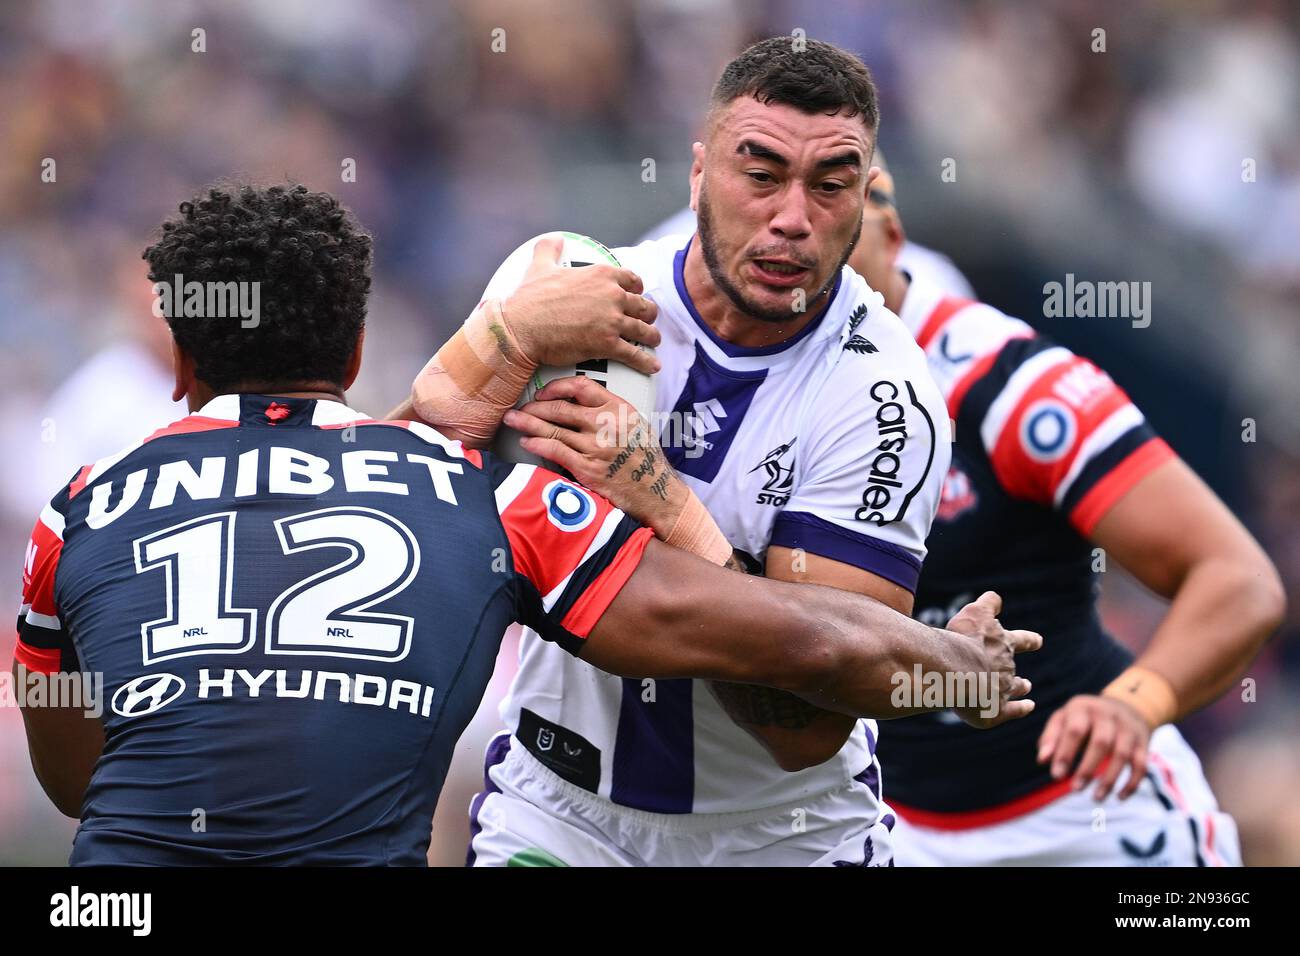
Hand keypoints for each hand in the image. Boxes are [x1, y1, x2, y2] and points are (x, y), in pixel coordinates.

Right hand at [502, 235, 660, 374]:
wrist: (521, 328)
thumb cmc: (529, 299)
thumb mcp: (539, 267)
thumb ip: (549, 249)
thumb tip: (553, 238)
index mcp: (601, 275)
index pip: (632, 280)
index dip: (637, 289)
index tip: (637, 296)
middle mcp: (612, 295)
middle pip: (643, 305)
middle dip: (648, 314)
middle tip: (646, 321)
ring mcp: (612, 320)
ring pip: (644, 330)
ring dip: (651, 337)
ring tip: (653, 342)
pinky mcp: (607, 344)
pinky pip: (635, 354)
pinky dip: (646, 361)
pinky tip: (653, 366)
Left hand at [502, 375, 685, 534]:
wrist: (657, 493)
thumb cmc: (645, 460)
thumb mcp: (635, 425)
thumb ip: (610, 412)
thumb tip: (577, 405)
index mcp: (619, 409)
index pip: (581, 386)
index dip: (556, 387)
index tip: (543, 393)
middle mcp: (607, 424)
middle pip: (561, 408)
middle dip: (534, 407)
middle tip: (520, 409)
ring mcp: (596, 447)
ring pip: (553, 429)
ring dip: (527, 424)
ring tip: (512, 421)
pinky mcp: (588, 469)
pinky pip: (555, 451)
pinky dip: (537, 445)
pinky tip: (527, 442)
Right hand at [944, 591, 1041, 728]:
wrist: (956, 671)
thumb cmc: (962, 640)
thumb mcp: (974, 613)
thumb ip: (988, 603)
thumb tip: (996, 598)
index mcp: (1003, 643)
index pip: (1021, 640)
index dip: (1029, 640)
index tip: (1038, 641)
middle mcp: (1007, 666)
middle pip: (1013, 667)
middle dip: (1015, 670)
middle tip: (1026, 674)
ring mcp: (1003, 689)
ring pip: (1016, 688)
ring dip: (1021, 687)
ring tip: (1026, 687)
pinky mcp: (995, 711)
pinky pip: (1013, 710)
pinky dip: (1022, 708)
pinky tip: (1028, 707)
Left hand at [1037, 694, 1151, 800]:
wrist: (1125, 704)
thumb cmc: (1084, 718)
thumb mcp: (1064, 719)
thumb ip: (1051, 738)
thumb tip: (1042, 761)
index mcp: (1083, 708)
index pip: (1075, 730)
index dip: (1065, 753)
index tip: (1056, 776)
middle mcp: (1108, 715)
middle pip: (1101, 742)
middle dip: (1088, 768)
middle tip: (1075, 789)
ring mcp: (1128, 728)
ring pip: (1122, 755)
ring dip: (1109, 779)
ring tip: (1096, 798)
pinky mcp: (1143, 742)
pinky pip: (1141, 764)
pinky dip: (1132, 783)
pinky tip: (1120, 797)